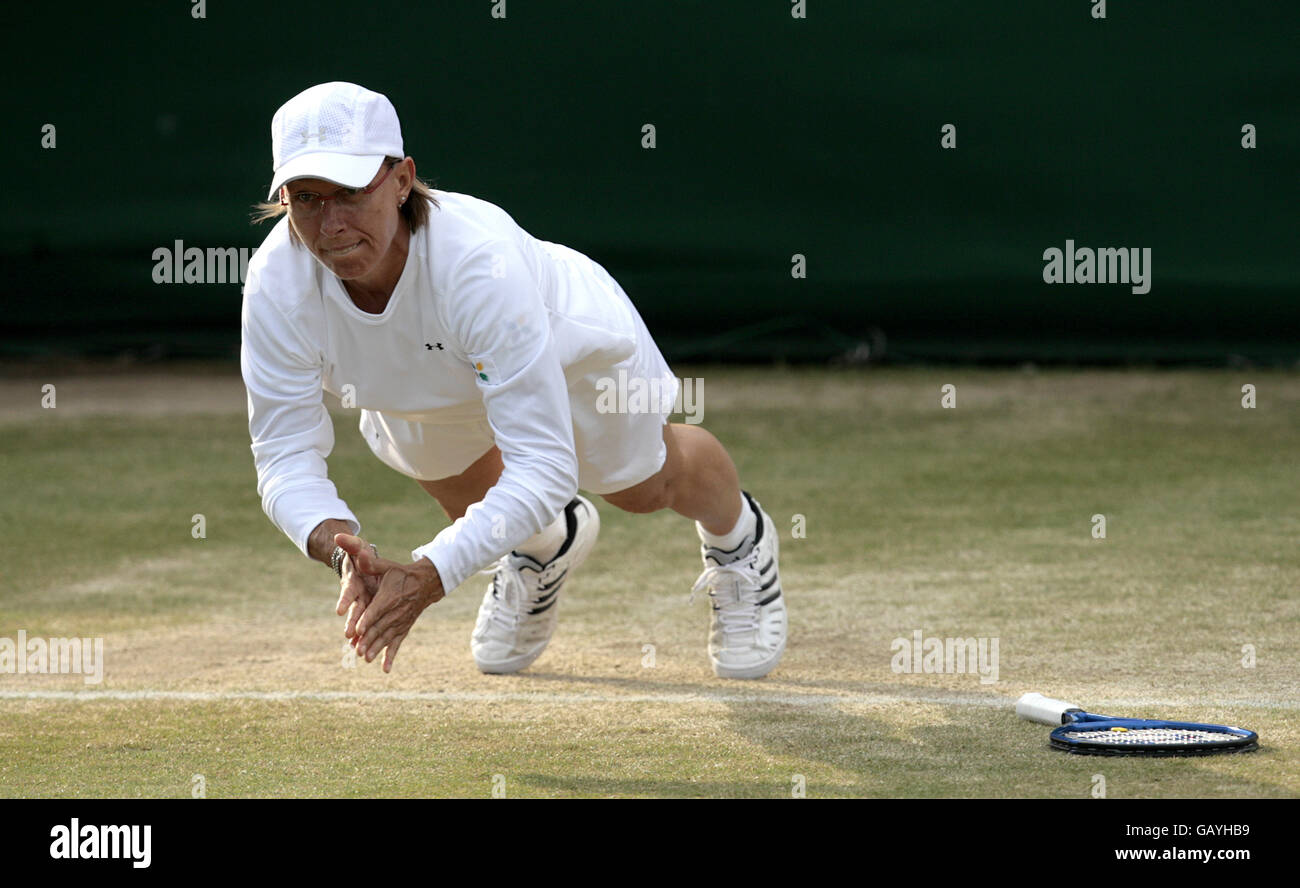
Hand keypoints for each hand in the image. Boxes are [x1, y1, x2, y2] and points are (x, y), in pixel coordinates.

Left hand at [335, 534, 443, 671]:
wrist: (425, 582)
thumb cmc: (399, 572)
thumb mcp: (383, 564)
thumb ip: (364, 557)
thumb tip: (343, 540)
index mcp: (390, 595)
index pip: (377, 609)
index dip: (367, 619)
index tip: (358, 630)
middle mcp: (397, 610)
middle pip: (381, 626)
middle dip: (369, 639)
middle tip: (357, 650)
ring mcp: (402, 621)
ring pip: (388, 637)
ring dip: (377, 649)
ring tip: (366, 659)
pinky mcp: (404, 628)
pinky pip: (398, 644)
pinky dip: (391, 656)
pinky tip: (384, 670)